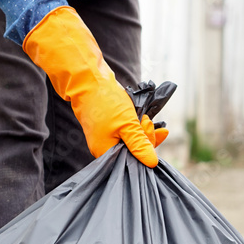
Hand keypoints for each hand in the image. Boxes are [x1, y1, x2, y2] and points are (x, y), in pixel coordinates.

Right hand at [24, 6, 160, 166]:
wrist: (89, 82)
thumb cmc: (105, 103)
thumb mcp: (128, 124)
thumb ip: (139, 144)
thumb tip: (151, 162)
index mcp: (106, 153)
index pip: (133, 161)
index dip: (146, 148)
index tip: (154, 131)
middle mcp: (103, 149)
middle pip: (132, 152)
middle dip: (145, 137)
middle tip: (148, 121)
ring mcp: (104, 139)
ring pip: (130, 141)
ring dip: (141, 130)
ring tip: (145, 118)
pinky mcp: (107, 129)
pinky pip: (125, 133)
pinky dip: (135, 126)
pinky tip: (143, 119)